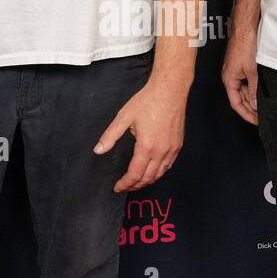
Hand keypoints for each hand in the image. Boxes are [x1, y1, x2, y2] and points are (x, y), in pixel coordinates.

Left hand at [93, 76, 187, 191]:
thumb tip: (98, 150)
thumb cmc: (148, 101)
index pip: (135, 174)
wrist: (170, 90)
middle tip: (125, 187)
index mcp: (146, 146)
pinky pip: (168, 165)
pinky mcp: (178, 145)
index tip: (117, 188)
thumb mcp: (124, 117)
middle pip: (148, 178)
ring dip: (147, 181)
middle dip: (135, 186)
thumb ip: (110, 136)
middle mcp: (161, 151)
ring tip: (137, 182)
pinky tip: (152, 171)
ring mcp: (172, 149)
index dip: (125, 184)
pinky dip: (159, 172)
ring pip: (160, 174)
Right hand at [222, 29, 258, 124]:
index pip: (236, 103)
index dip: (246, 114)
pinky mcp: (241, 65)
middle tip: (263, 116)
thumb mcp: (252, 71)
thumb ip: (253, 89)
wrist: (245, 28)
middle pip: (240, 98)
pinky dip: (254, 88)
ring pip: (244, 90)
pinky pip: (246, 81)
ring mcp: (236, 71)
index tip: (256, 121)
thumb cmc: (245, 45)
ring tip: (264, 106)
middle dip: (251, 107)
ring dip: (253, 98)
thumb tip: (255, 104)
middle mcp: (230, 76)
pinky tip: (262, 91)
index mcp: (229, 79)